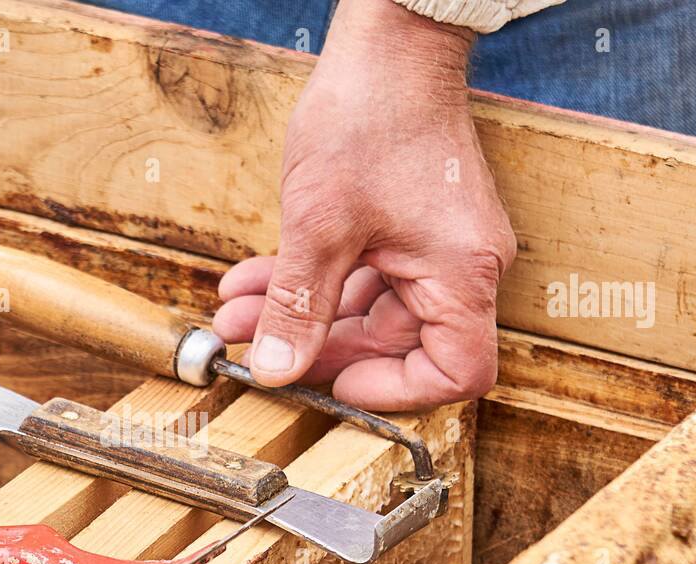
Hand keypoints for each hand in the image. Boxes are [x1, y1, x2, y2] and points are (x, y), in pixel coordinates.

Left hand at [213, 0, 516, 410]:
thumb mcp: (319, 225)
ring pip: (363, 307)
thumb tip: (277, 370)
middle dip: (314, 346)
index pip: (456, 372)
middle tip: (253, 347)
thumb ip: (299, 307)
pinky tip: (252, 280)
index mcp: (461, 274)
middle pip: (395, 343)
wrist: (388, 39)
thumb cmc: (370, 116)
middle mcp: (458, 266)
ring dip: (298, 312)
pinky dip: (309, 279)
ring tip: (234, 313)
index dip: (396, 391)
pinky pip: (358, 271)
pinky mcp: (405, 225)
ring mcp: (432, 245)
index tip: (336, 384)